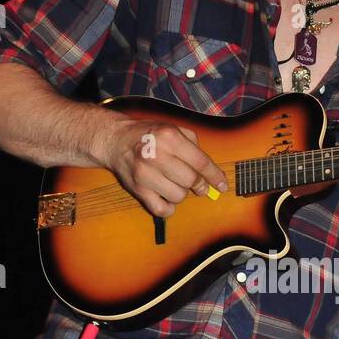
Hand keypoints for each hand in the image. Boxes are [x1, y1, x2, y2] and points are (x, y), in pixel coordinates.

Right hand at [104, 117, 228, 217]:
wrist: (115, 141)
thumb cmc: (149, 136)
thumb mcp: (172, 128)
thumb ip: (193, 144)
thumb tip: (210, 171)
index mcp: (169, 137)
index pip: (200, 162)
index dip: (215, 176)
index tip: (222, 185)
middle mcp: (157, 155)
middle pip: (190, 180)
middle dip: (199, 185)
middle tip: (198, 185)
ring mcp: (145, 174)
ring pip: (178, 196)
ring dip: (181, 193)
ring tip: (174, 183)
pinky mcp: (137, 189)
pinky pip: (161, 209)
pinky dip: (169, 207)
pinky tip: (166, 197)